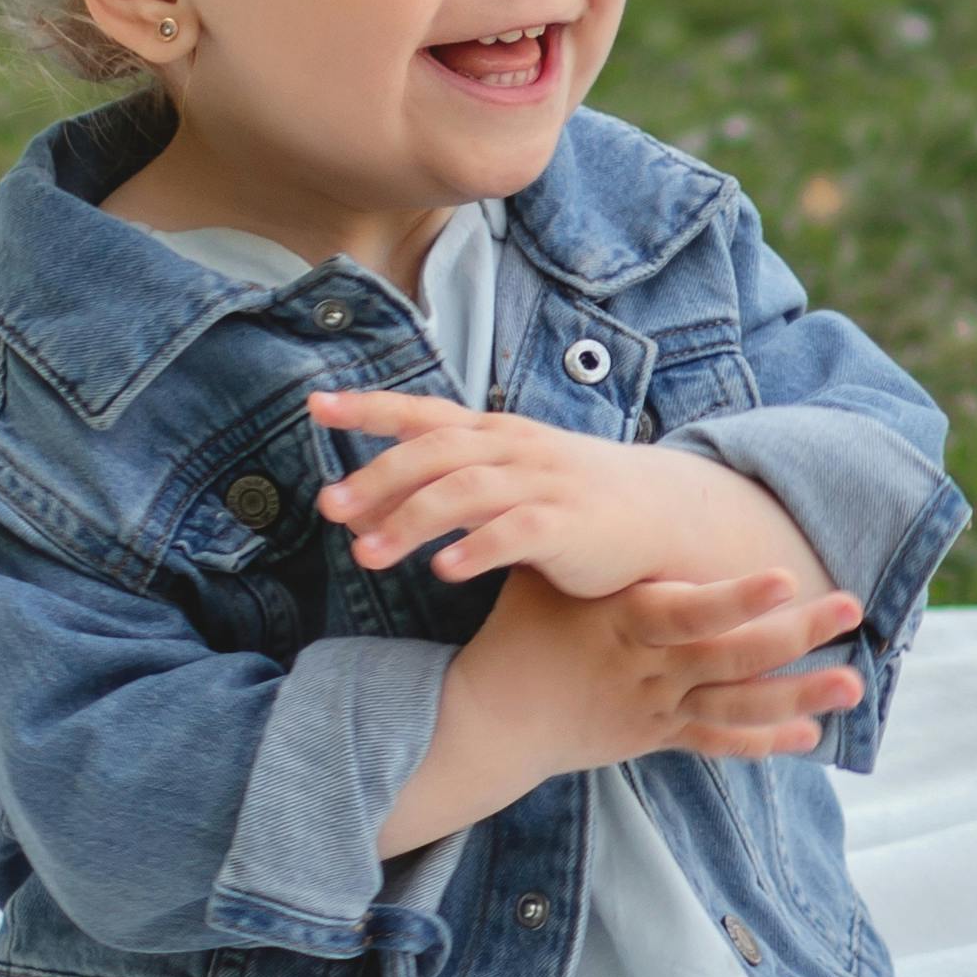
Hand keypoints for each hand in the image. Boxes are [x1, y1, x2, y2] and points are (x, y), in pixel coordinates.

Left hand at [312, 389, 802, 600]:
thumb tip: (361, 503)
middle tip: (329, 509)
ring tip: (365, 555)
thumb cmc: (570, 503)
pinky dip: (477, 548)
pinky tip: (444, 569)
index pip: (424, 412)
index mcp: (494, 434)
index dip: (370, 407)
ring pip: (465, 491)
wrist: (661, 517)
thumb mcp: (505, 480)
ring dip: (410, 520)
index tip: (315, 406)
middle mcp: (513, 450)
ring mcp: (543, 485)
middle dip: (377, 478)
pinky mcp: (569, 526)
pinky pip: (517, 533)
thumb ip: (442, 483)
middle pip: (433, 453)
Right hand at [377, 565, 863, 853]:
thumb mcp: (547, 576)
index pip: (689, 610)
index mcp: (626, 621)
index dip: (738, 598)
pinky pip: (718, 742)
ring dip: (799, 695)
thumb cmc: (525, 628)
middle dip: (794, 634)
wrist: (494, 718)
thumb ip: (583, 539)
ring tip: (854, 683)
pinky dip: (763, 742)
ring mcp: (659, 705)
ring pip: (737, 704)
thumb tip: (581, 468)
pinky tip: (811, 735)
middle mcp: (650, 667)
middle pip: (731, 655)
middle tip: (848, 607)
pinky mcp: (660, 734)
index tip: (784, 575)